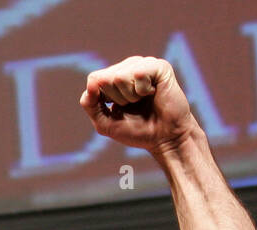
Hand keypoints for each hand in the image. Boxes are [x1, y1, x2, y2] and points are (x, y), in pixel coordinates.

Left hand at [79, 56, 197, 154]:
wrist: (165, 139)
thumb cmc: (137, 131)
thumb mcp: (105, 123)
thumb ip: (91, 105)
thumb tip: (91, 82)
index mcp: (114, 78)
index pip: (94, 79)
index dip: (103, 99)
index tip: (119, 108)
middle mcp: (128, 67)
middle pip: (104, 78)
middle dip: (117, 99)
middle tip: (134, 105)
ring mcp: (144, 64)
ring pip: (120, 76)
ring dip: (130, 96)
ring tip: (143, 100)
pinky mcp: (159, 66)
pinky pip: (138, 74)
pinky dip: (143, 90)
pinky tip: (153, 93)